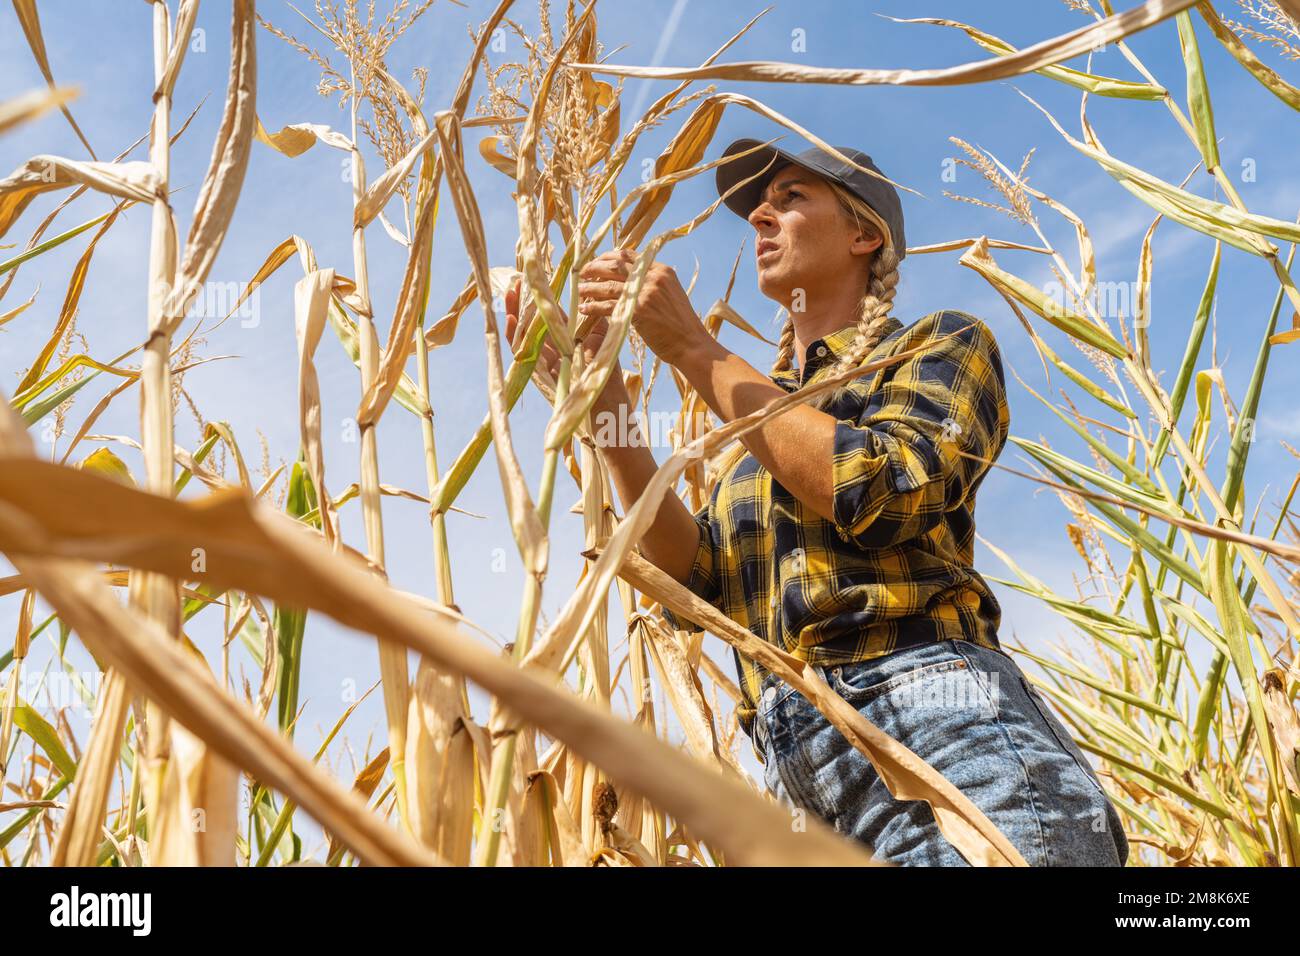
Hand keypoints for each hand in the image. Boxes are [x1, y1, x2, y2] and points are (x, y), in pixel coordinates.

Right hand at [503, 276, 627, 407]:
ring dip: (514, 313)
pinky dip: (513, 336)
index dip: (540, 297)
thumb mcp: (600, 332)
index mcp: (565, 336)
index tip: (533, 279)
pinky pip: (520, 352)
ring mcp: (542, 358)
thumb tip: (583, 292)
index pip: (548, 313)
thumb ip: (591, 314)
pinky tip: (510, 319)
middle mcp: (551, 345)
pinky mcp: (536, 370)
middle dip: (522, 301)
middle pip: (531, 320)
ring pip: (522, 333)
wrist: (605, 394)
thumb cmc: (604, 365)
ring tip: (510, 293)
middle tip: (516, 282)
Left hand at [578, 248, 703, 366]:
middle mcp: (653, 276)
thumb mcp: (669, 295)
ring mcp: (645, 293)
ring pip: (608, 285)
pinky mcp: (639, 311)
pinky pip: (608, 306)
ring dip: (590, 288)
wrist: (692, 344)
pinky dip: (594, 307)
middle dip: (594, 268)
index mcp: (661, 269)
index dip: (608, 256)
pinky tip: (584, 308)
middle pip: (615, 265)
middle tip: (581, 273)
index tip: (596, 262)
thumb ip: (651, 284)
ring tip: (578, 291)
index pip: (629, 255)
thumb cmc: (680, 325)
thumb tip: (627, 281)